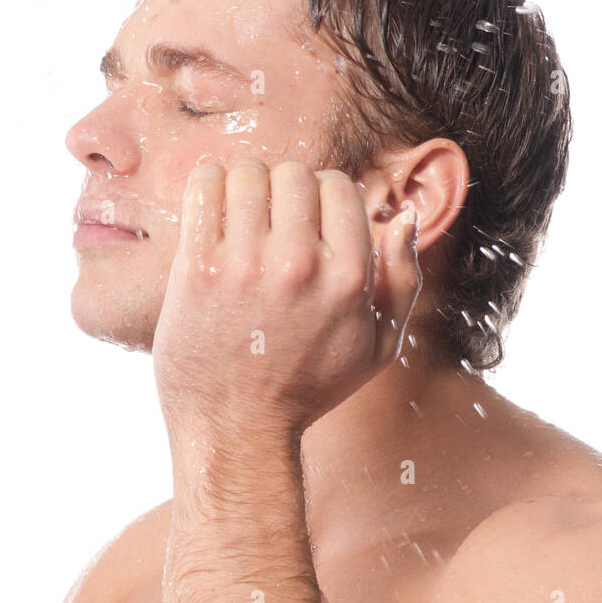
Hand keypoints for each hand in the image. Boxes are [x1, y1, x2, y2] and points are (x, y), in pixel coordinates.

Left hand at [152, 160, 421, 441]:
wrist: (236, 429)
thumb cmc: (307, 389)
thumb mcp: (378, 347)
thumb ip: (403, 279)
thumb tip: (403, 216)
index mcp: (348, 278)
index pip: (339, 185)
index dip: (322, 197)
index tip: (304, 222)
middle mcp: (299, 265)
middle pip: (294, 174)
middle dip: (283, 190)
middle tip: (268, 222)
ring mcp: (245, 264)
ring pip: (248, 173)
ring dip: (243, 186)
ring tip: (238, 217)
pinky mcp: (197, 267)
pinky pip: (204, 185)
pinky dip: (207, 184)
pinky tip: (210, 209)